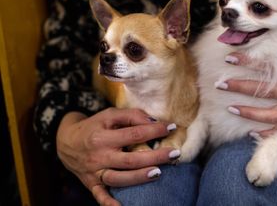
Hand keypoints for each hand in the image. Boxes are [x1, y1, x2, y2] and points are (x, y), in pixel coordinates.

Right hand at [56, 108, 178, 205]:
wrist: (66, 142)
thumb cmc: (94, 126)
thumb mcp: (109, 115)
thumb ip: (131, 115)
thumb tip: (154, 122)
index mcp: (103, 137)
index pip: (134, 134)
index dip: (154, 130)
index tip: (171, 127)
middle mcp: (99, 156)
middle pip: (130, 160)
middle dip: (154, 157)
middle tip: (174, 154)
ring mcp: (95, 173)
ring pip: (119, 179)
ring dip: (139, 178)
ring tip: (158, 173)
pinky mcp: (92, 184)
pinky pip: (101, 197)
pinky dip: (110, 204)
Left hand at [220, 40, 276, 136]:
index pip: (270, 68)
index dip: (248, 63)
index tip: (230, 59)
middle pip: (265, 91)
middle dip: (240, 87)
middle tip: (221, 84)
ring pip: (272, 115)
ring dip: (250, 114)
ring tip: (232, 109)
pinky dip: (271, 133)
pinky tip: (254, 133)